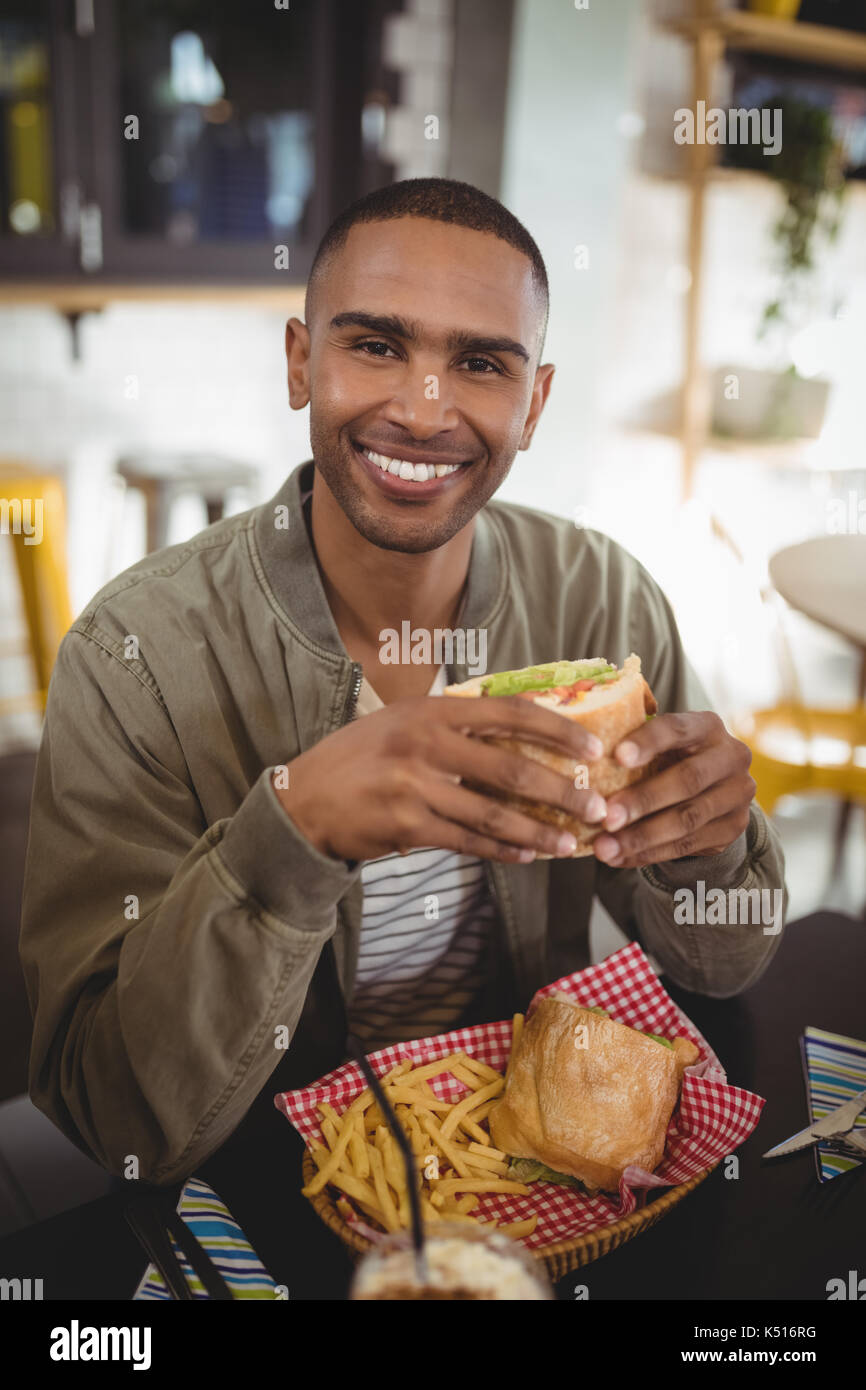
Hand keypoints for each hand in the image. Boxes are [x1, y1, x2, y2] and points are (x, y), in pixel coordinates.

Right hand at [273, 694, 608, 864]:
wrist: (303, 799)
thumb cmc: (360, 757)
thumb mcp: (403, 721)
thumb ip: (454, 723)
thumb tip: (521, 730)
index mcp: (432, 710)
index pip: (510, 713)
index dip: (558, 731)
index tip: (593, 749)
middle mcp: (425, 745)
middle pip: (512, 769)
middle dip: (563, 792)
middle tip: (598, 808)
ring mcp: (415, 787)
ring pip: (494, 815)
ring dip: (539, 832)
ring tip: (569, 843)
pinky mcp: (407, 826)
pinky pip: (468, 842)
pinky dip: (502, 851)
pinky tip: (526, 857)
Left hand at [591, 711, 755, 868]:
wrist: (712, 789)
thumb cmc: (669, 758)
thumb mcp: (660, 744)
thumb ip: (633, 745)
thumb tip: (579, 752)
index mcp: (707, 726)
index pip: (677, 729)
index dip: (647, 742)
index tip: (616, 756)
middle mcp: (731, 756)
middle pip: (687, 779)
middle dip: (643, 800)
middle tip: (606, 817)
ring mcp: (737, 794)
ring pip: (687, 819)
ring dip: (641, 837)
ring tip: (605, 847)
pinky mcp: (734, 827)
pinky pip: (687, 845)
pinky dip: (648, 854)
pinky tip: (619, 857)